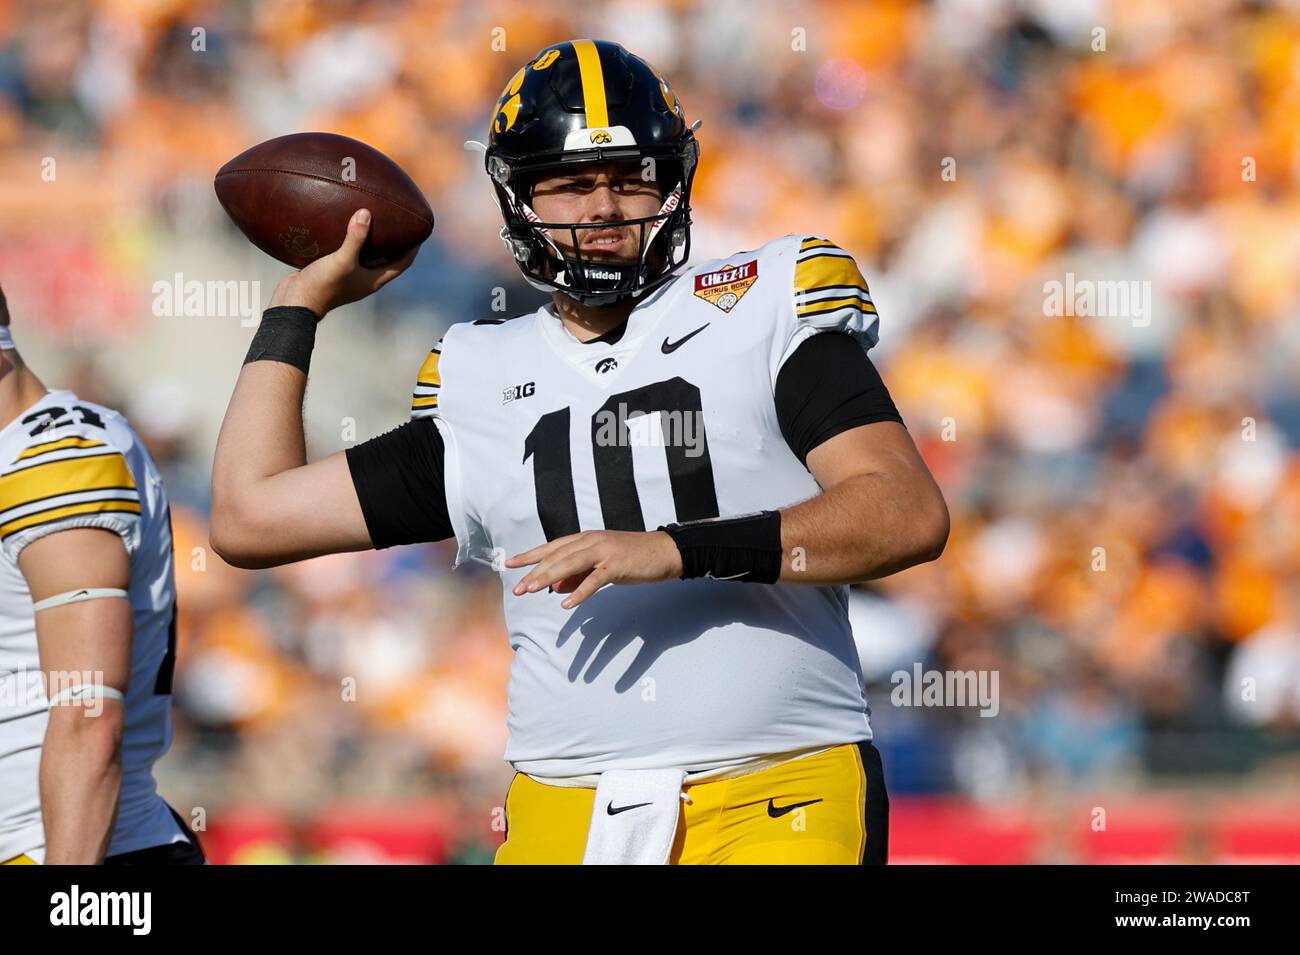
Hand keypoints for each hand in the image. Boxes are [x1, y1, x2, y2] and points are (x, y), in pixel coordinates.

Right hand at [268, 208, 418, 317]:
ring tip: (371, 214)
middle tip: (397, 217)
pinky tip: (341, 221)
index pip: (404, 263)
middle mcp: (365, 278)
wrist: (294, 303)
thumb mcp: (342, 261)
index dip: (414, 247)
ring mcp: (349, 275)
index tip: (419, 229)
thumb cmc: (323, 286)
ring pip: (365, 253)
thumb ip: (355, 239)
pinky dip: (347, 237)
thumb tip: (366, 213)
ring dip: (369, 237)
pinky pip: (345, 250)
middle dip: (393, 239)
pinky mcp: (332, 269)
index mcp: (374, 280)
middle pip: (387, 256)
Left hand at [506, 530, 684, 609]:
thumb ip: (578, 575)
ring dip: (549, 577)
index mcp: (586, 539)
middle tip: (518, 588)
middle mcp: (591, 540)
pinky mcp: (617, 564)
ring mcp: (604, 551)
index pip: (552, 547)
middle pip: (557, 555)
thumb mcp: (601, 566)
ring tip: (532, 590)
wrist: (664, 552)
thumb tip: (556, 588)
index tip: (510, 564)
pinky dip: (580, 592)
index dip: (530, 555)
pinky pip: (594, 579)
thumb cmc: (632, 559)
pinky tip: (567, 605)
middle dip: (534, 571)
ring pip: (570, 563)